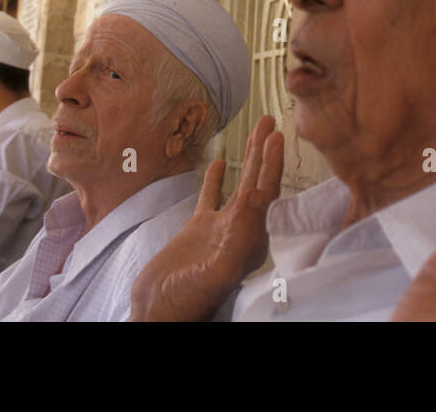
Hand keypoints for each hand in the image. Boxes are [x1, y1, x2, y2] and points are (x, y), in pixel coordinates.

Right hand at [130, 115, 283, 321]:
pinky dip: (215, 178)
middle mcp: (242, 232)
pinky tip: (217, 161)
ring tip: (256, 128)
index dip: (273, 164)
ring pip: (239, 185)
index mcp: (252, 240)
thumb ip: (240, 235)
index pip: (268, 194)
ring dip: (248, 158)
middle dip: (266, 152)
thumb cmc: (188, 301)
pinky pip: (211, 198)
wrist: (157, 315)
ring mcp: (220, 230)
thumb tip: (257, 195)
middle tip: (272, 121)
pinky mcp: (198, 231)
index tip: (278, 136)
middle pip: (259, 182)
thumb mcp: (218, 269)